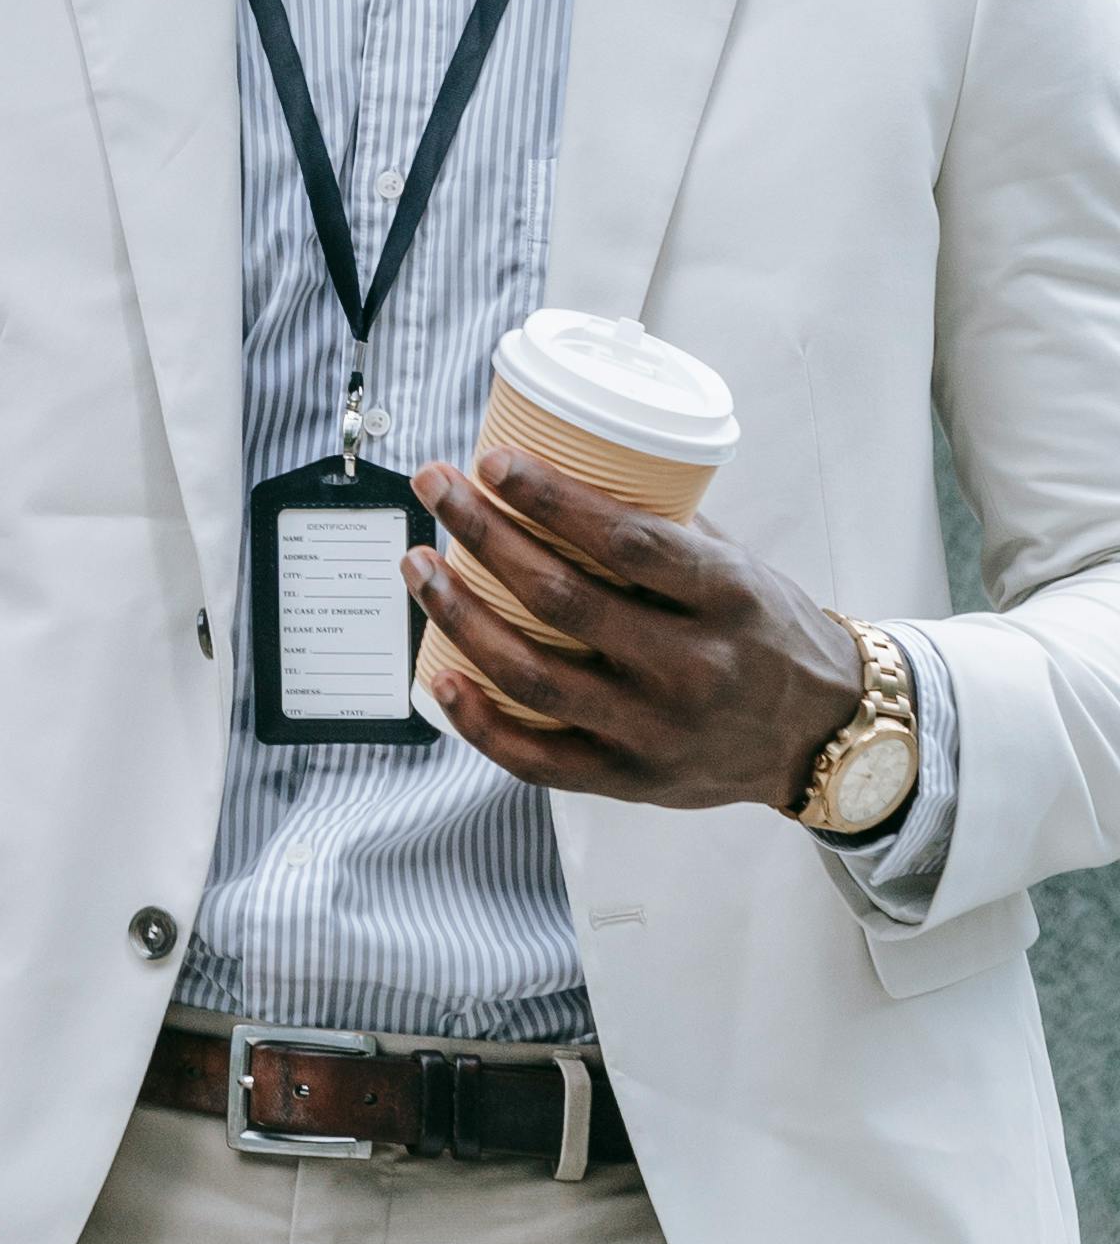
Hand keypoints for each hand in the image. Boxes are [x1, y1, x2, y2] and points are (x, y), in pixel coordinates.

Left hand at [406, 451, 863, 813]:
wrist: (825, 735)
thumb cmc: (768, 631)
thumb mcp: (738, 566)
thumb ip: (662, 527)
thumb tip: (565, 469)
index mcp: (726, 599)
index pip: (627, 542)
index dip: (550, 500)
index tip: (492, 463)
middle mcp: (693, 669)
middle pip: (562, 600)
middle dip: (481, 534)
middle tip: (436, 486)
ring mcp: (658, 733)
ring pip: (534, 675)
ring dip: (461, 614)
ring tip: (419, 566)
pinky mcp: (633, 781)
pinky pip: (539, 759)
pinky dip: (479, 720)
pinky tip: (438, 674)